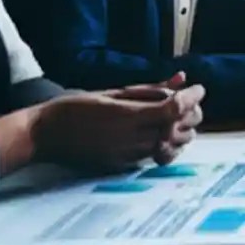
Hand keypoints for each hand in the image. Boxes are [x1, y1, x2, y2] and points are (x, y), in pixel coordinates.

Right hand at [32, 82, 205, 169]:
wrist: (45, 136)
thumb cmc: (75, 108)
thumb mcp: (114, 92)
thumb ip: (150, 89)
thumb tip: (180, 78)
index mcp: (131, 117)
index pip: (177, 108)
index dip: (193, 97)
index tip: (199, 88)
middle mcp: (135, 140)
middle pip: (183, 129)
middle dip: (191, 113)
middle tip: (186, 100)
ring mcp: (131, 156)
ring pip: (175, 145)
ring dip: (181, 130)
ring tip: (173, 116)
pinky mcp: (125, 167)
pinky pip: (158, 155)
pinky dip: (166, 143)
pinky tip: (158, 132)